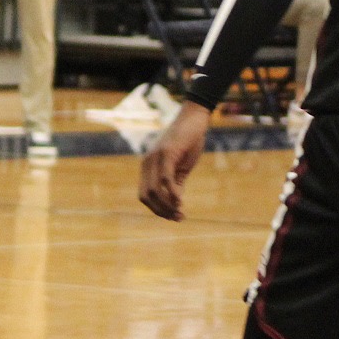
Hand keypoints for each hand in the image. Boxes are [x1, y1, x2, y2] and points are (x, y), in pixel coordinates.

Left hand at [138, 102, 212, 220]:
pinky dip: (172, 193)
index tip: (172, 217)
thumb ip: (176, 184)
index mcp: (148, 167)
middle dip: (160, 211)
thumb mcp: (181, 167)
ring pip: (154, 190)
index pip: (144, 195)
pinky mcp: (166, 153)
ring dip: (166, 205)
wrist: (194, 120)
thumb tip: (176, 203)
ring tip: (180, 213)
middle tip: (178, 218)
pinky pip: (165, 178)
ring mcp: (155, 158)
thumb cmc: (188, 142)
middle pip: (146, 196)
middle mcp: (147, 163)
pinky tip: (180, 201)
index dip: (156, 209)